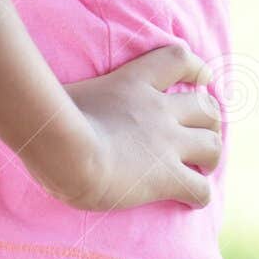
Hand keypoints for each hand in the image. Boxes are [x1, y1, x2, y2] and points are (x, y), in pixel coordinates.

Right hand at [35, 43, 222, 211]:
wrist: (67, 151)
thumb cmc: (52, 121)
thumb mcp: (64, 93)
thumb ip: (68, 96)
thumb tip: (45, 100)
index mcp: (135, 83)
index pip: (179, 59)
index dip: (197, 68)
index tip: (203, 77)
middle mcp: (159, 110)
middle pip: (207, 108)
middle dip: (210, 121)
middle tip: (200, 134)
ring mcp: (168, 143)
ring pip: (214, 146)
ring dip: (210, 156)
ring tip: (201, 166)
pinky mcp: (168, 177)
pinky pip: (201, 189)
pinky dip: (200, 195)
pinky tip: (189, 199)